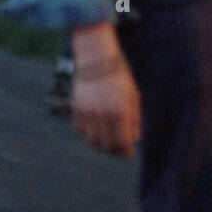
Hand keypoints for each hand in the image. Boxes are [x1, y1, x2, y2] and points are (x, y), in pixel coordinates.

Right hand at [70, 22, 140, 157]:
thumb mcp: (133, 95)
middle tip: (118, 150)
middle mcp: (103, 114)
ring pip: (92, 141)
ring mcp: (88, 112)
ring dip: (100, 145)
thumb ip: (134, 118)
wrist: (96, 57)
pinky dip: (87, 134)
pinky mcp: (76, 108)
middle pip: (107, 145)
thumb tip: (135, 138)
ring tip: (107, 142)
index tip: (129, 154)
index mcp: (120, 112)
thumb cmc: (119, 76)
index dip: (126, 152)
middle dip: (114, 151)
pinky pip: (80, 130)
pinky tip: (95, 130)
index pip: (123, 142)